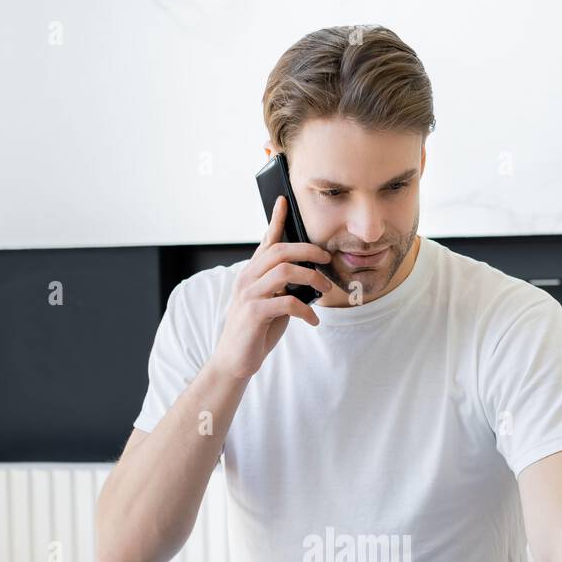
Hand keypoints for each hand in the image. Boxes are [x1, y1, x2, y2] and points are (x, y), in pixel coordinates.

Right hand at [214, 195, 332, 380]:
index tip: (284, 200)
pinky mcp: (254, 313)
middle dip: (308, 251)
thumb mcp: (271, 303)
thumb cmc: (256, 331)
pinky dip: (306, 310)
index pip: (265, 241)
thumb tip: (309, 278)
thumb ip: (283, 287)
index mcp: (251, 274)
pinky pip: (287, 302)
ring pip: (285, 271)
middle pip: (280, 251)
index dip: (275, 220)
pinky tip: (313, 320)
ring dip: (311, 277)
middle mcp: (247, 279)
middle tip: (326, 258)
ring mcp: (249, 295)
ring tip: (325, 289)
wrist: (235, 360)